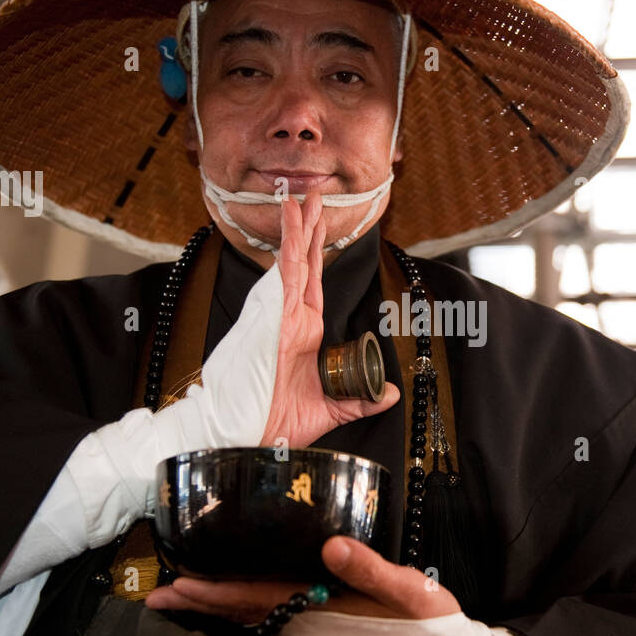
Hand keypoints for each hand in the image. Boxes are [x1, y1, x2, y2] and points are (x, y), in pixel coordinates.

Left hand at [143, 535, 460, 621]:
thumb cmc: (431, 627)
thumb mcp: (407, 589)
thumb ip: (369, 568)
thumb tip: (331, 545)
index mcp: (322, 610)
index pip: (255, 599)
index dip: (214, 591)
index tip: (178, 584)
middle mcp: (309, 625)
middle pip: (244, 610)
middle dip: (201, 600)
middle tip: (160, 592)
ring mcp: (314, 631)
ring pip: (254, 615)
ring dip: (218, 604)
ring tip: (183, 594)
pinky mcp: (324, 631)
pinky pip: (274, 618)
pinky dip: (246, 607)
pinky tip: (236, 599)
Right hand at [258, 191, 399, 449]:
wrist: (245, 440)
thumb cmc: (273, 425)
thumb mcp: (330, 409)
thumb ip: (360, 398)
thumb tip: (390, 392)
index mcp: (300, 332)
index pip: (312, 283)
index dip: (318, 253)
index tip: (322, 226)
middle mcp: (289, 320)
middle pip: (302, 264)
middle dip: (308, 229)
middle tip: (313, 194)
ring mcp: (278, 319)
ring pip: (292, 264)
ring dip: (298, 231)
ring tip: (301, 198)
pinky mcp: (272, 322)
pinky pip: (285, 280)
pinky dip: (291, 252)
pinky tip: (295, 229)